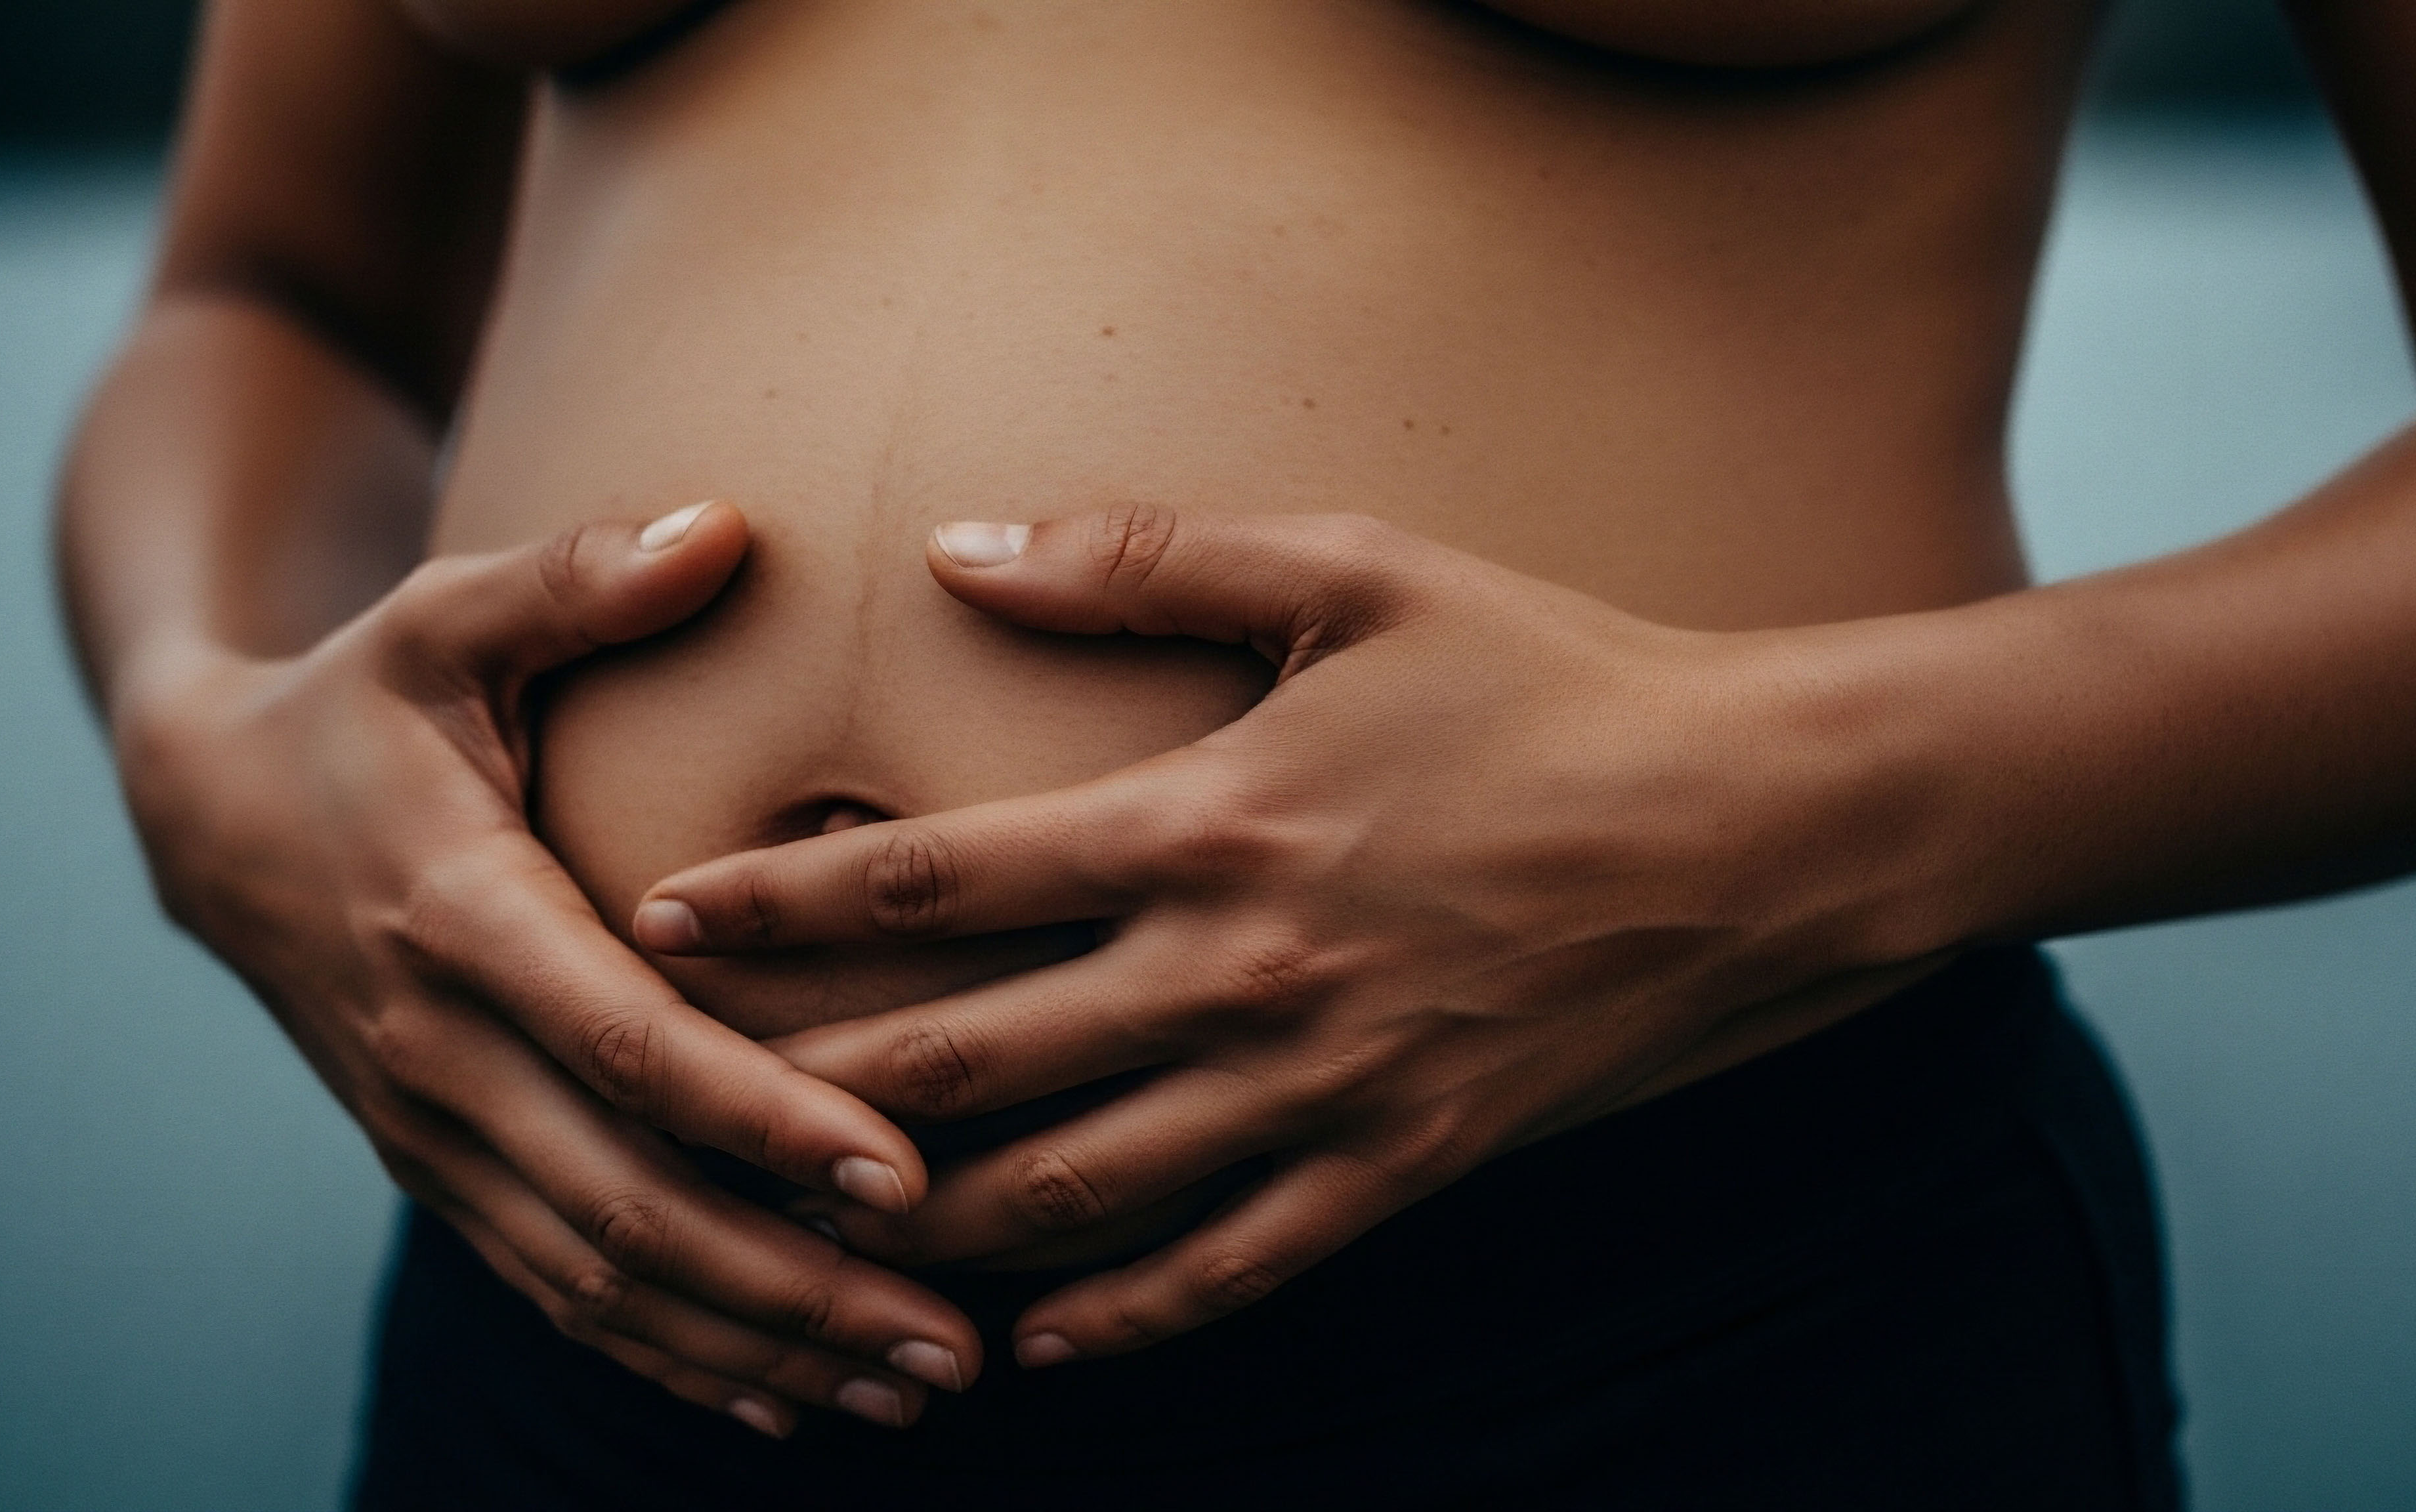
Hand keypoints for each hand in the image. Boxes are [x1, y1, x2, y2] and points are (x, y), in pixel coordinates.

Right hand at [110, 502, 980, 1433]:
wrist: (205, 819)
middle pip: (631, 1204)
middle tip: (953, 1336)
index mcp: (459, 916)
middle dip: (796, 1286)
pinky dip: (671, 1354)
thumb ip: (574, 575)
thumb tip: (727, 524)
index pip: (625, 1047)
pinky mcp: (440, 1170)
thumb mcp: (441, 616)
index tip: (897, 1175)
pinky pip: (558, 1291)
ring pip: (601, 1279)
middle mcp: (441, 1051)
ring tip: (912, 1386)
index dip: (761, 1118)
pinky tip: (789, 1397)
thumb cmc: (360, 702)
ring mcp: (434, 1133)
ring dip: (757, 1346)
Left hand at [635, 506, 1939, 1364]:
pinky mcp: (1403, 1162)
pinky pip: (1233, 1271)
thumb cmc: (1553, 676)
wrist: (1757, 827)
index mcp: (1208, 818)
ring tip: (808, 1238)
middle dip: (801, 1083)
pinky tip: (1032, 1347)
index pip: (938, 877)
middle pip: (967, 1057)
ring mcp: (1321, 1086)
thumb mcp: (1358, 570)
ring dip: (927, 1224)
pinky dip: (1122, 1318)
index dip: (779, 904)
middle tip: (675, 1106)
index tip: (658, 919)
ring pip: (1076, 1192)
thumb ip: (1147, 554)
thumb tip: (955, 543)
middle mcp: (1240, 972)